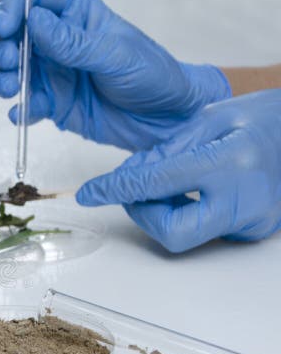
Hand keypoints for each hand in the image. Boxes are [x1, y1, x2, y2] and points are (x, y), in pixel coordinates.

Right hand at [0, 0, 230, 151]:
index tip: (6, 26)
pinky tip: (22, 114)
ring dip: (2, 76)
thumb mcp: (116, 54)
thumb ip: (73, 42)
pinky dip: (18, 109)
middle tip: (9, 60)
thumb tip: (34, 20)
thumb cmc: (152, 75)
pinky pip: (25, 104)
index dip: (12, 8)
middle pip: (12, 33)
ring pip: (11, 68)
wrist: (167, 120)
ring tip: (11, 87)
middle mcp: (57, 40)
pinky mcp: (51, 104)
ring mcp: (52, 73)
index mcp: (76, 14)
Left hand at [76, 90, 280, 251]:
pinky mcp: (253, 231)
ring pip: (186, 236)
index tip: (90, 193)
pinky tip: (188, 193)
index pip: (155, 183)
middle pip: (171, 232)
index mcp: (232, 162)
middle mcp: (246, 199)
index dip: (115, 189)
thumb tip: (127, 175)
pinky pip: (204, 231)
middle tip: (135, 192)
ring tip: (166, 184)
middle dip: (143, 214)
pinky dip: (185, 214)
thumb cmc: (269, 119)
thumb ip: (167, 150)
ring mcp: (253, 221)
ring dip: (162, 213)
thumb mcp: (214, 117)